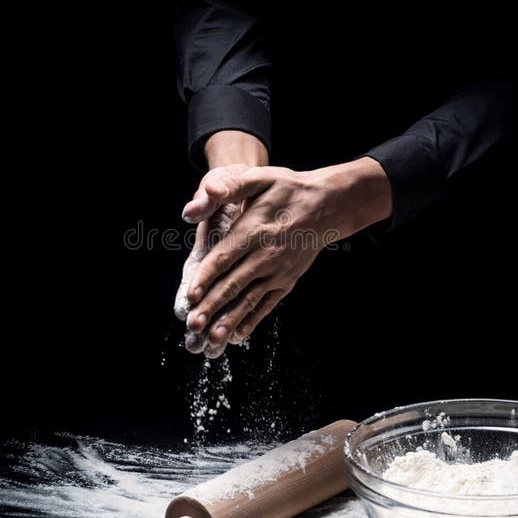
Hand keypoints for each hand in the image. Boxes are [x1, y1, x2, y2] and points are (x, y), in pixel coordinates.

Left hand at [185, 157, 391, 347]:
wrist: (326, 205)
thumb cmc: (288, 189)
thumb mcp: (261, 178)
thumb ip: (232, 185)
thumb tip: (209, 190)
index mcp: (254, 230)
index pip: (225, 257)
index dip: (206, 277)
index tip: (191, 295)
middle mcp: (266, 255)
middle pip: (234, 284)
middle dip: (212, 306)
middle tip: (193, 324)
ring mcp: (278, 271)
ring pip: (249, 299)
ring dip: (229, 320)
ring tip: (212, 339)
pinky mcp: (286, 281)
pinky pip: (267, 304)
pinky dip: (252, 320)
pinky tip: (238, 335)